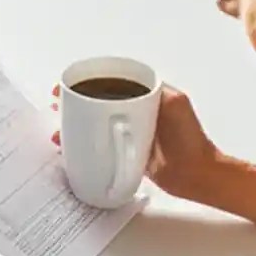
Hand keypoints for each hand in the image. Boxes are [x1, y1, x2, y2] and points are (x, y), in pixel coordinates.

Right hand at [49, 85, 227, 202]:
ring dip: (77, 126)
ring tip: (61, 129)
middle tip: (58, 104)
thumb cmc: (192, 140)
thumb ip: (156, 91)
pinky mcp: (128, 152)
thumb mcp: (175, 104)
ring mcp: (132, 132)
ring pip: (97, 124)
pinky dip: (87, 146)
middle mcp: (138, 112)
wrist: (197, 174)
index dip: (90, 81)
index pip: (113, 81)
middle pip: (100, 102)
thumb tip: (133, 83)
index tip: (71, 83)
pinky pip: (103, 146)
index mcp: (147, 95)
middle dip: (77, 102)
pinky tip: (73, 150)